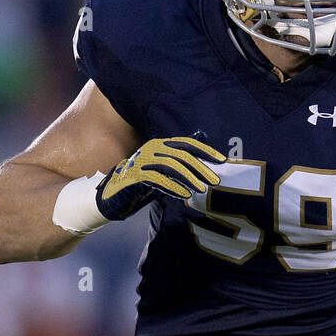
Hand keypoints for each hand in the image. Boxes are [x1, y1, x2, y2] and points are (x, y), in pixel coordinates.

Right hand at [96, 131, 225, 219]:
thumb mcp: (164, 171)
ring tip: (201, 190)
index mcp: (160, 144)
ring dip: (189, 178)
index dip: (205, 150)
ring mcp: (142, 161)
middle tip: (215, 181)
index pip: (186, 143)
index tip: (222, 160)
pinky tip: (184, 195)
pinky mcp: (135, 175)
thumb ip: (180, 159)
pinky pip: (158, 179)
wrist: (114, 196)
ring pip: (171, 166)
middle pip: (181, 155)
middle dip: (200, 168)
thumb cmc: (142, 183)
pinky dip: (173, 187)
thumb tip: (201, 139)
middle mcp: (152, 148)